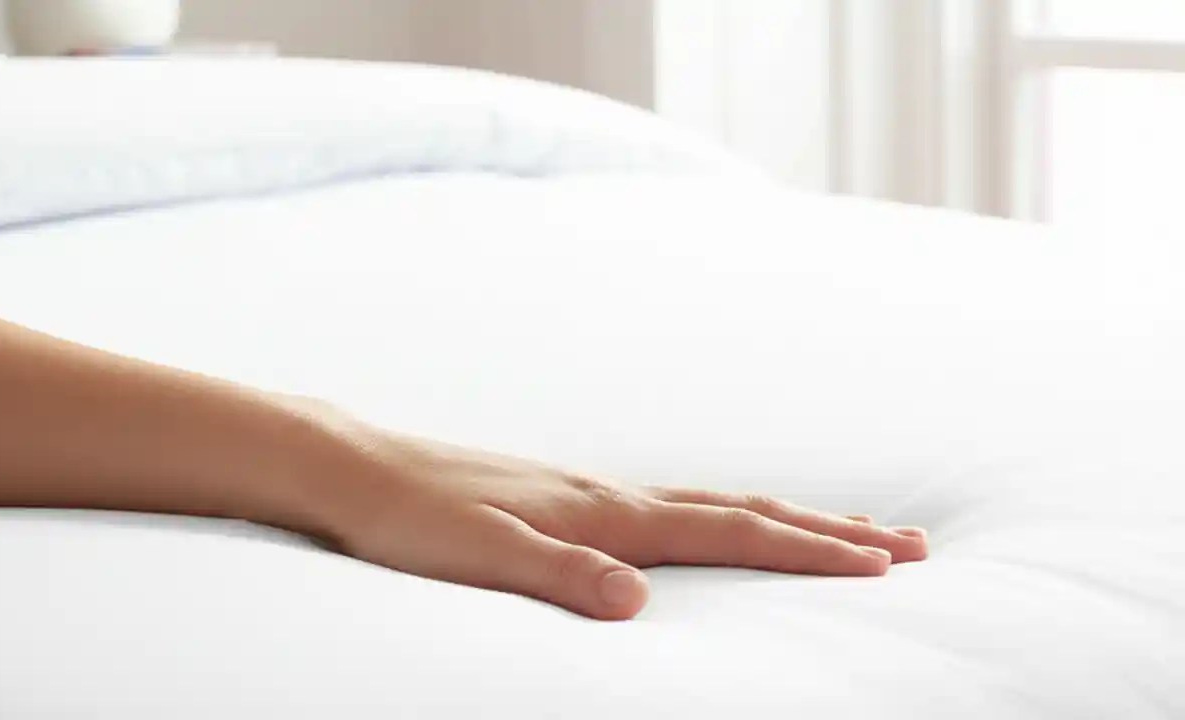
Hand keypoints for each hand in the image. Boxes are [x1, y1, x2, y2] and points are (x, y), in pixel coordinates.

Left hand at [277, 397, 928, 620]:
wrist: (357, 469)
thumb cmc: (412, 519)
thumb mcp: (480, 556)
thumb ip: (560, 578)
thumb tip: (637, 607)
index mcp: (604, 513)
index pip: (728, 533)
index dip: (808, 550)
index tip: (881, 562)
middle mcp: (612, 494)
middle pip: (742, 508)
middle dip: (828, 529)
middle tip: (906, 543)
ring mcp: (593, 487)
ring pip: (714, 501)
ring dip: (787, 515)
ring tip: (842, 526)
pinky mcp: (569, 493)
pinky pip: (675, 504)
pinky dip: (728, 512)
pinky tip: (719, 522)